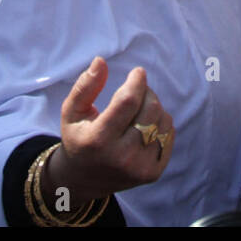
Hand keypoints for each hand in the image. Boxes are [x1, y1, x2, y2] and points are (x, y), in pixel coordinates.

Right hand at [49, 58, 174, 201]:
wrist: (84, 179)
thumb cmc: (78, 137)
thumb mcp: (72, 112)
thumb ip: (85, 86)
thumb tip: (101, 61)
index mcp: (98, 140)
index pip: (127, 102)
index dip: (137, 82)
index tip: (138, 72)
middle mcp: (121, 157)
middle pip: (150, 109)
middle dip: (146, 92)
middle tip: (136, 90)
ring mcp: (139, 168)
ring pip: (163, 120)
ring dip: (154, 107)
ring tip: (138, 111)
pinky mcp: (153, 173)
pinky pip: (169, 134)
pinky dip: (160, 124)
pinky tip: (144, 127)